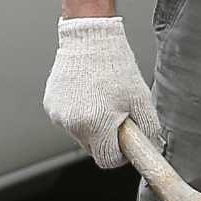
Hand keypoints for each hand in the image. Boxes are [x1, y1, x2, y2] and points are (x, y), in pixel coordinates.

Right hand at [42, 17, 160, 168]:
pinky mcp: (51, 106)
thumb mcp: (142, 99)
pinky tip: (88, 94)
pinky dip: (80, 114)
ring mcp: (59, 115)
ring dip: (93, 125)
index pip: (107, 160)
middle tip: (118, 116)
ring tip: (102, 100)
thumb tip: (149, 147)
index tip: (126, 144)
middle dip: (107, 139)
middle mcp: (73, 123)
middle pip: (93, 149)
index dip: (120, 154)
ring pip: (81, 135)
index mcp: (96, 124)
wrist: (90, 40)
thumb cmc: (115, 66)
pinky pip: (69, 121)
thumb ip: (148, 129)